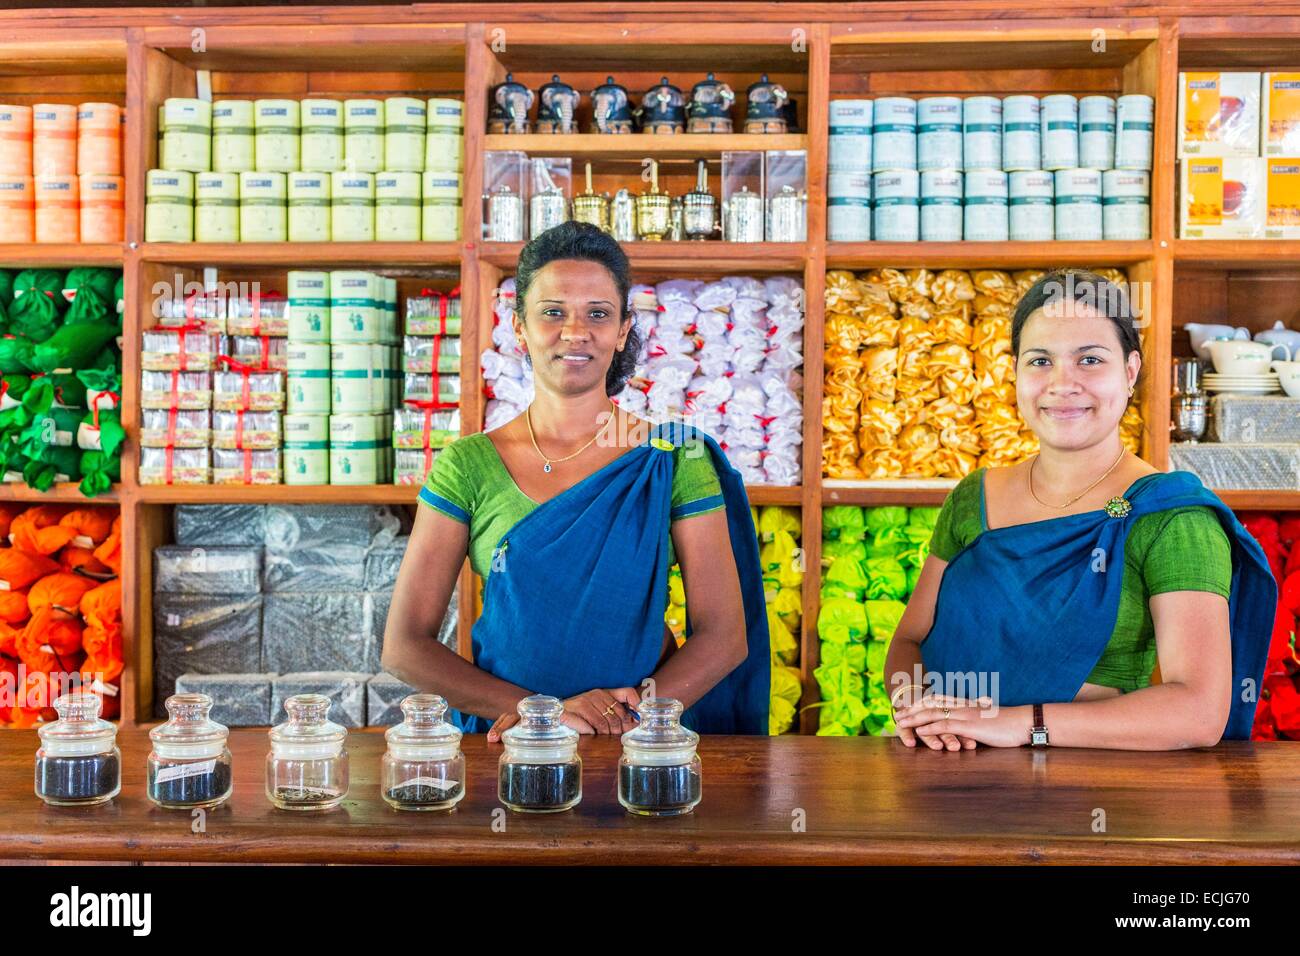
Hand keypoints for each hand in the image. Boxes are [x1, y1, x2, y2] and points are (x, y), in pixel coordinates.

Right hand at [563, 687, 641, 734]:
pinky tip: (592, 733)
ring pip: (608, 722)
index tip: (638, 718)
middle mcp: (598, 694)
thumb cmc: (581, 715)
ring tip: (603, 736)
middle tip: (618, 736)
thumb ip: (616, 714)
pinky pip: (596, 725)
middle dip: (622, 728)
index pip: (628, 692)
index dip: (636, 704)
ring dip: (608, 733)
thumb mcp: (600, 712)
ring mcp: (588, 700)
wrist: (558, 714)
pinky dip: (596, 733)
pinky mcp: (579, 707)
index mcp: (605, 692)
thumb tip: (634, 724)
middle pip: (620, 713)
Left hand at [894, 699, 1033, 748]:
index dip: (922, 703)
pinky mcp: (970, 726)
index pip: (938, 700)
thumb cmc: (1009, 725)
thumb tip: (968, 728)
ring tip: (900, 722)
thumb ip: (975, 721)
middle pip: (931, 704)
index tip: (908, 706)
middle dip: (912, 709)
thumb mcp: (988, 721)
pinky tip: (919, 731)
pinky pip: (945, 725)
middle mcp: (962, 707)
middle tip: (897, 713)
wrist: (1023, 723)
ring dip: (915, 718)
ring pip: (933, 714)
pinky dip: (930, 728)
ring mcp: (965, 715)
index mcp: (966, 705)